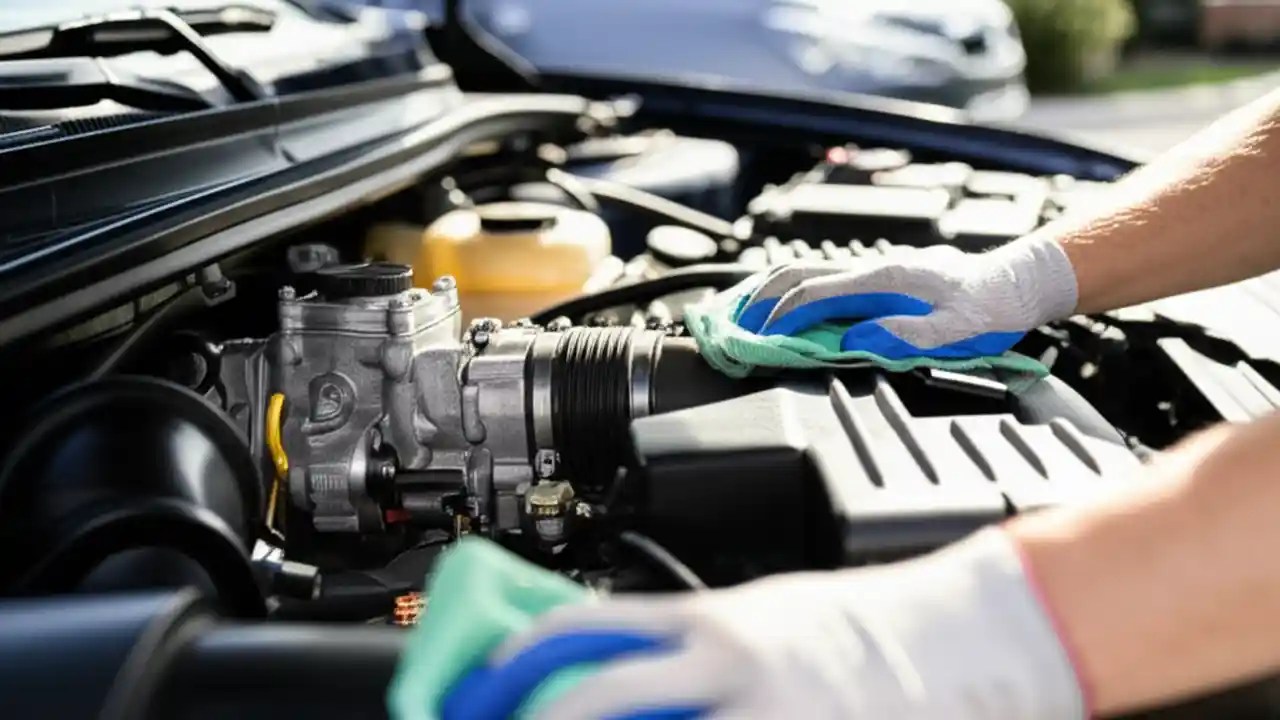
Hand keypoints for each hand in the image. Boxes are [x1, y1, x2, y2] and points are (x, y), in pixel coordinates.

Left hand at [483, 530, 1085, 719]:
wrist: (966, 641)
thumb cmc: (863, 624)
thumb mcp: (753, 613)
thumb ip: (677, 641)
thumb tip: (594, 662)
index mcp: (708, 619)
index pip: (577, 630)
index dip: (509, 665)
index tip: (471, 693)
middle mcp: (726, 667)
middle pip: (590, 701)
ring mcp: (765, 717)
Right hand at [736, 237, 1077, 359]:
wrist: (1016, 284)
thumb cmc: (990, 306)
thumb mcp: (956, 329)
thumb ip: (907, 335)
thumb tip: (858, 341)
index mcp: (884, 280)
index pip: (813, 294)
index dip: (780, 318)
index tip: (756, 340)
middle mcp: (872, 269)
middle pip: (797, 273)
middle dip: (759, 298)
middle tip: (733, 325)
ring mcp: (873, 272)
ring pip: (806, 272)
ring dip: (771, 292)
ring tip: (743, 315)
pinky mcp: (879, 281)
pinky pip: (825, 282)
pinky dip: (794, 293)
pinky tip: (784, 310)